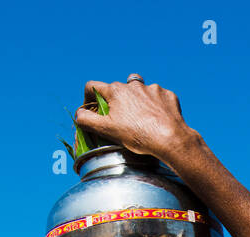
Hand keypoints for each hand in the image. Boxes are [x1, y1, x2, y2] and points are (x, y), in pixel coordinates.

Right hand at [75, 77, 196, 163]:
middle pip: (118, 88)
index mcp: (116, 91)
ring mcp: (153, 89)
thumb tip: (78, 113)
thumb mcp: (107, 130)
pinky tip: (158, 118)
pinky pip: (158, 97)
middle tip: (120, 118)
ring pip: (140, 90)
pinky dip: (156, 105)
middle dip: (116, 101)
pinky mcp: (168, 96)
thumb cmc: (138, 135)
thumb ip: (87, 120)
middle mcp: (133, 85)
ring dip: (138, 100)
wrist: (171, 138)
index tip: (92, 108)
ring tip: (141, 117)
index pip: (93, 86)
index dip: (88, 97)